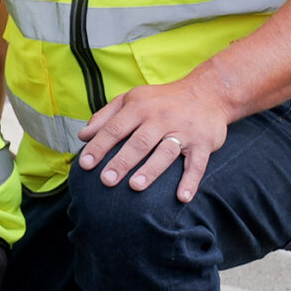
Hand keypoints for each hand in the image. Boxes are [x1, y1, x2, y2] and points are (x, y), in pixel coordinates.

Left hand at [76, 77, 232, 202]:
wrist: (208, 92)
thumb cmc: (160, 100)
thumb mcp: (131, 99)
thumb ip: (105, 116)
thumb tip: (82, 136)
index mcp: (139, 108)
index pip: (115, 128)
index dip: (99, 146)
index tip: (85, 164)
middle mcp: (161, 118)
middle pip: (139, 142)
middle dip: (122, 162)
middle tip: (106, 181)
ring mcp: (183, 131)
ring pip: (165, 152)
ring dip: (151, 170)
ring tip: (135, 186)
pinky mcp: (204, 143)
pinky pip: (197, 164)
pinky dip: (191, 181)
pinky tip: (182, 197)